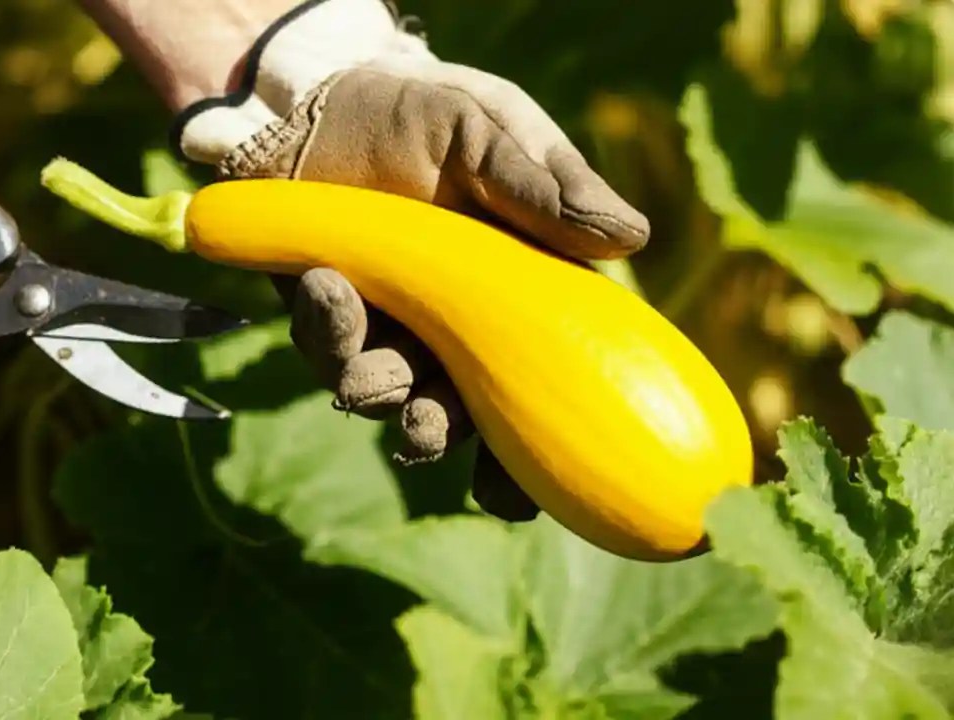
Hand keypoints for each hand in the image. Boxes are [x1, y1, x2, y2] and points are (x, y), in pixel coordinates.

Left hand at [174, 0, 649, 518]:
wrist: (327, 95)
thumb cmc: (427, 113)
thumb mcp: (495, 133)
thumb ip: (548, 185)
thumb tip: (628, 238)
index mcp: (519, 300)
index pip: (544, 388)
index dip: (539, 454)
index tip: (525, 492)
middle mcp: (457, 332)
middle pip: (458, 419)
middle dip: (439, 434)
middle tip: (425, 426)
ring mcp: (390, 328)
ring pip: (384, 394)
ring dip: (376, 387)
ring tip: (363, 366)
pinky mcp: (327, 317)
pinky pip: (327, 347)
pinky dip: (328, 324)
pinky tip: (325, 281)